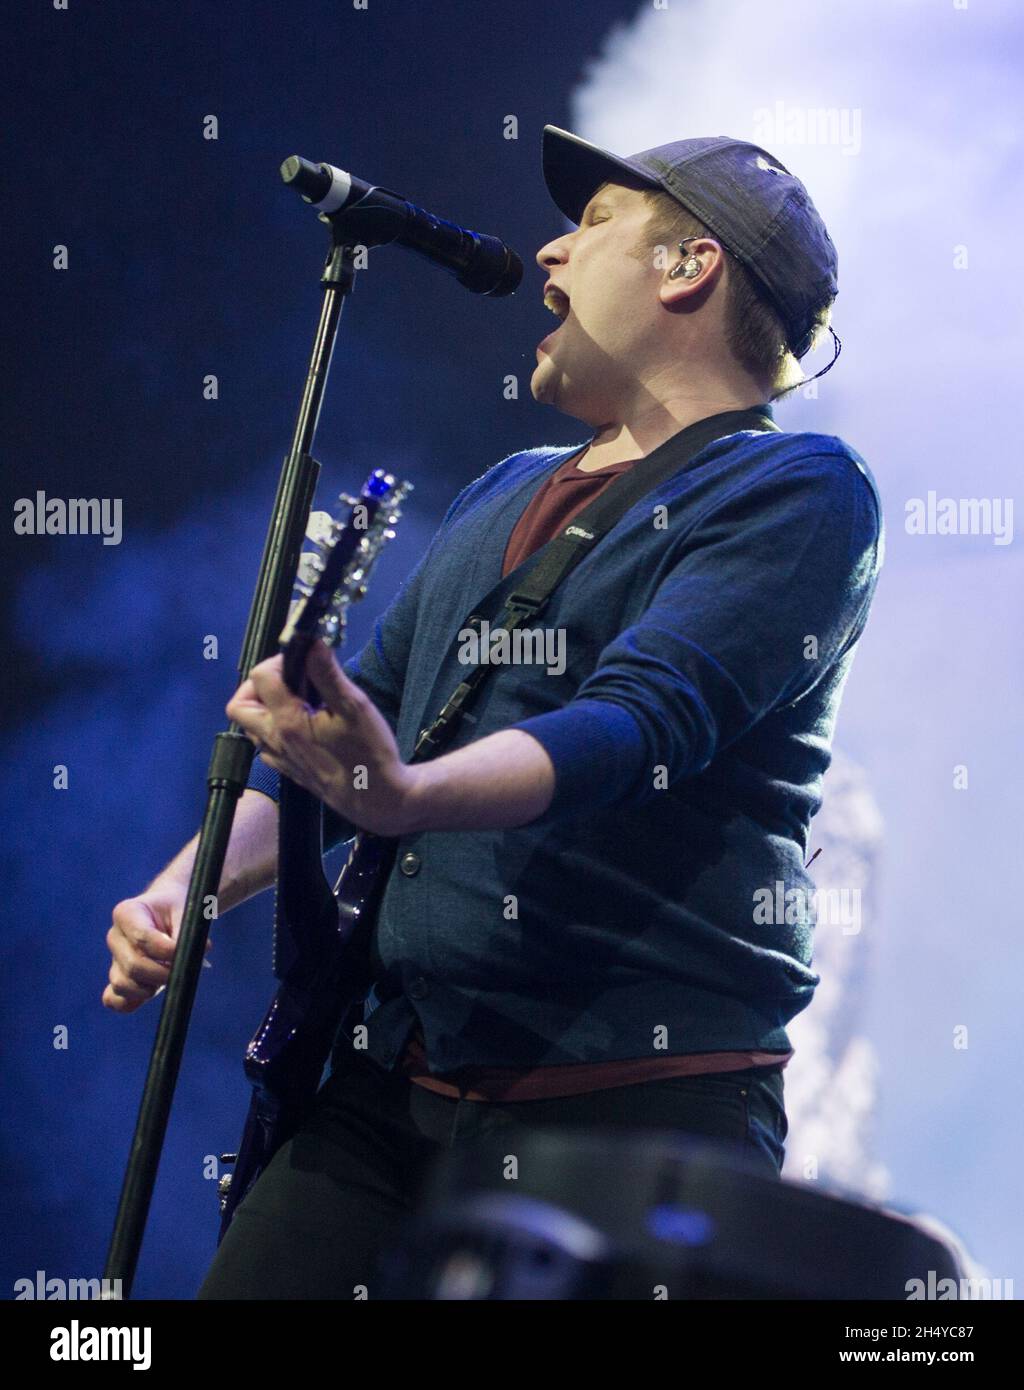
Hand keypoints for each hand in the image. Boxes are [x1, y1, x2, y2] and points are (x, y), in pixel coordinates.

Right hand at [103, 882, 202, 1012]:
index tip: (193, 952)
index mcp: (127, 913)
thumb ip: (187, 932)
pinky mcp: (117, 977)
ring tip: (169, 977)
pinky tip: (152, 992)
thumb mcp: (185, 910)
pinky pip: (113, 999)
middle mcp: (115, 937)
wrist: (167, 911)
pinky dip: (131, 1002)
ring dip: (149, 989)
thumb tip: (197, 954)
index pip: (142, 939)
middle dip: (163, 974)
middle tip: (184, 971)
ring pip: (122, 985)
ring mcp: (113, 959)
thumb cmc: (177, 908)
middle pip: (133, 966)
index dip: (169, 952)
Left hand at [226, 640, 420, 835]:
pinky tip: (301, 725)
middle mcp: (275, 740)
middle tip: (288, 679)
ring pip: (250, 726)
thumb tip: (311, 643)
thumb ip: (328, 674)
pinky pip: (265, 745)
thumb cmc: (369, 754)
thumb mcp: (355, 707)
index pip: (259, 677)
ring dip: (264, 707)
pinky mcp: (288, 771)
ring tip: (296, 699)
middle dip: (257, 685)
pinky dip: (273, 728)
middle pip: (239, 705)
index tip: (303, 661)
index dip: (278, 661)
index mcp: (288, 721)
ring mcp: (279, 758)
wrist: (378, 800)